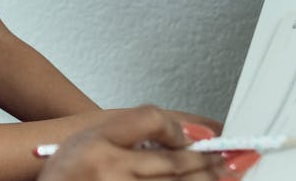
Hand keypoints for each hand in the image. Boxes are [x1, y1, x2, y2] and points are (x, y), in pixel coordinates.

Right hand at [37, 105, 224, 180]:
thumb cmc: (65, 175)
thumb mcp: (86, 140)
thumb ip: (127, 131)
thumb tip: (179, 136)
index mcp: (98, 144)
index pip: (148, 120)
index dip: (175, 127)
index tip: (189, 136)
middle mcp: (111, 170)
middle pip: (174, 161)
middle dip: (207, 159)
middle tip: (230, 155)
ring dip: (209, 178)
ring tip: (228, 171)